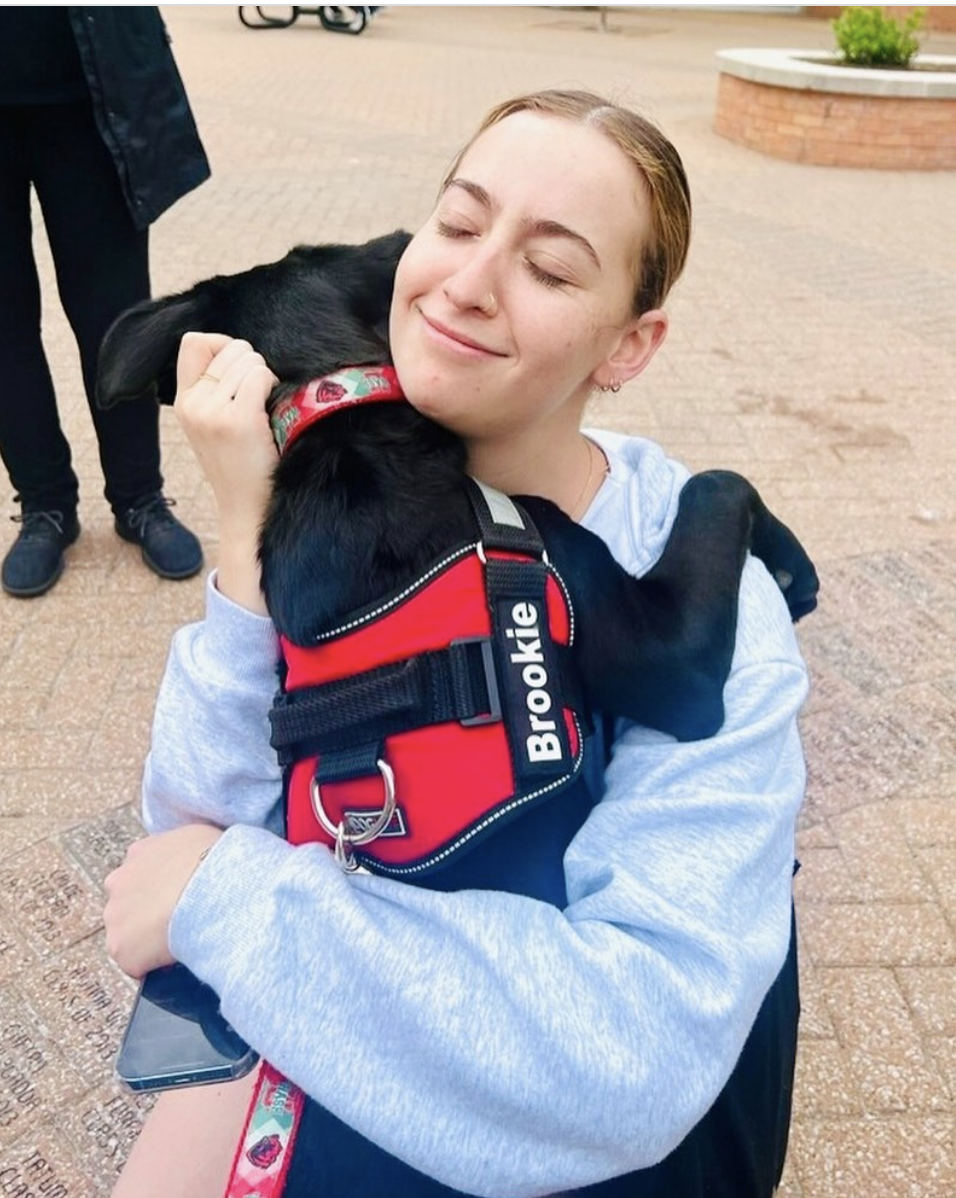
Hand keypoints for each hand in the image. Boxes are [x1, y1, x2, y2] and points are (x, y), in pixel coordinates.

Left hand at [104, 824, 223, 977]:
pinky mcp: (120, 949)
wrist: (211, 889)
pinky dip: (152, 963)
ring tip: (179, 940)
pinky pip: (136, 963)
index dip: (161, 891)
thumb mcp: (200, 836)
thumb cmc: (215, 860)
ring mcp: (115, 916)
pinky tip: (175, 954)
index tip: (178, 898)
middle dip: (149, 913)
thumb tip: (194, 857)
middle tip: (178, 919)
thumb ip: (184, 848)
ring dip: (148, 939)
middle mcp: (118, 882)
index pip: (143, 876)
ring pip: (129, 934)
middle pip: (129, 904)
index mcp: (139, 853)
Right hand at [175, 333, 278, 610]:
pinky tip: (272, 409)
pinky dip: (272, 385)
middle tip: (257, 394)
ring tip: (264, 404)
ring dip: (264, 375)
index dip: (221, 344)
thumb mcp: (210, 426)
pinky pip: (261, 376)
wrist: (244, 509)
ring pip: (248, 360)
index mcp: (182, 403)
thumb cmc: (237, 466)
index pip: (191, 342)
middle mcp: (192, 404)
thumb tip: (237, 352)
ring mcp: (213, 411)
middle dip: (250, 362)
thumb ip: (212, 390)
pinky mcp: (238, 420)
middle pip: (228, 348)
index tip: (239, 366)